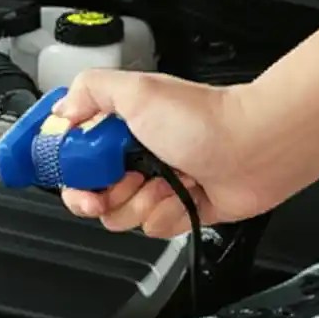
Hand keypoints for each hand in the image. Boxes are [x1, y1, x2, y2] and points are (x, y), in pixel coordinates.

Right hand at [55, 71, 273, 237]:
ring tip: (163, 182)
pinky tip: (184, 194)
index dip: (66, 170)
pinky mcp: (177, 210)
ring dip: (139, 203)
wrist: (255, 148)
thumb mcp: (136, 90)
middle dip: (99, 195)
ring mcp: (154, 185)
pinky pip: (152, 227)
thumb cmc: (205, 120)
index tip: (72, 173)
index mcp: (117, 129)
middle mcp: (132, 157)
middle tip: (118, 182)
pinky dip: (167, 213)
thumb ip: (89, 90)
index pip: (72, 156)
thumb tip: (62, 112)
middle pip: (88, 193)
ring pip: (119, 216)